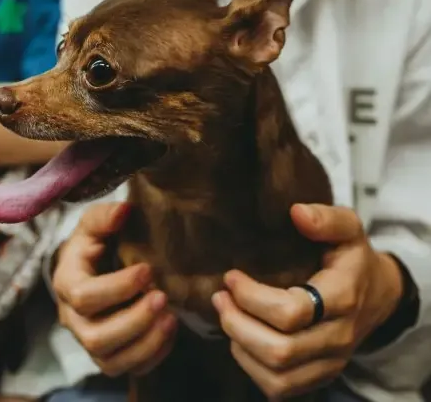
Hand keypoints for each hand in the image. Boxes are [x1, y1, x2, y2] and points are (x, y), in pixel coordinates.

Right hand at [52, 202, 177, 376]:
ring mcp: (90, 340)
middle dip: (134, 321)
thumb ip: (105, 216)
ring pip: (111, 361)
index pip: (86, 297)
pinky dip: (151, 356)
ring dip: (145, 343)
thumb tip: (124, 210)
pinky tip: (170, 332)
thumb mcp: (94, 223)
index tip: (147, 269)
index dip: (118, 288)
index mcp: (68, 283)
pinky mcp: (108, 353)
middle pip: (96, 337)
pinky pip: (126, 368)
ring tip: (172, 318)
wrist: (92, 265)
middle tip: (163, 297)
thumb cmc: (95, 241)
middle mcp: (73, 319)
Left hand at [212, 204, 403, 399]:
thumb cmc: (352, 258)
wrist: (376, 295)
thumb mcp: (348, 228)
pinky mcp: (318, 375)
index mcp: (343, 296)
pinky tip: (240, 339)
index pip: (292, 311)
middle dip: (238, 323)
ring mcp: (329, 361)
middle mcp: (337, 336)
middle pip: (280, 349)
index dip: (252, 296)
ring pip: (277, 374)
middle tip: (219, 297)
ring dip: (240, 345)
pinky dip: (250, 366)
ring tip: (225, 314)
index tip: (231, 276)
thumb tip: (296, 212)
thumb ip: (326, 217)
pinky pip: (279, 388)